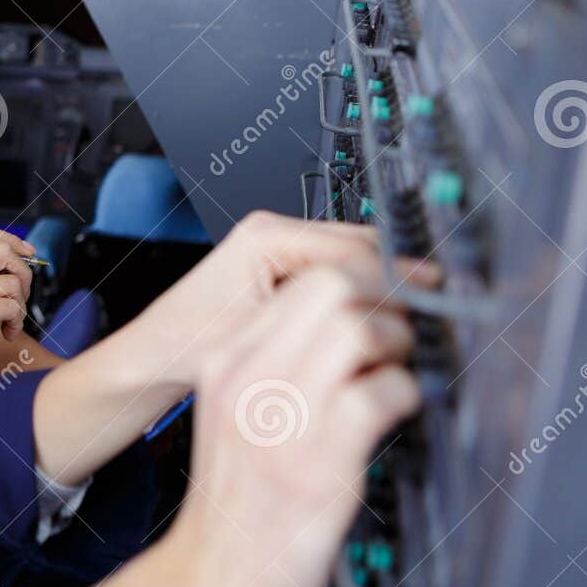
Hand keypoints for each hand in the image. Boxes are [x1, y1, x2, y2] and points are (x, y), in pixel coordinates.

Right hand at [0, 223, 35, 393]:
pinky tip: (6, 332)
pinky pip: (12, 306)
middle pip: (1, 249)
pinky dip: (17, 322)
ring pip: (12, 281)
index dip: (10, 238)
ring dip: (20, 304)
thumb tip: (20, 254)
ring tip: (9, 319)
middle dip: (22, 270)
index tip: (26, 253)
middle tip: (20, 293)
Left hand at [135, 210, 437, 391]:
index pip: (352, 251)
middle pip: (358, 248)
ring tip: (412, 321)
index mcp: (266, 236)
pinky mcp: (280, 264)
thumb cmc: (186, 347)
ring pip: (351, 261)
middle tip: (433, 313)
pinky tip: (377, 323)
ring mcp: (277, 244)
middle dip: (394, 281)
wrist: (153, 356)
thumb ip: (318, 324)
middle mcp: (272, 229)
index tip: (430, 304)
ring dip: (379, 289)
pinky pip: (334, 274)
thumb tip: (377, 322)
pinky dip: (357, 295)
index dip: (395, 281)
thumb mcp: (258, 341)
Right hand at [164, 258, 423, 586]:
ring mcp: (281, 419)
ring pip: (358, 329)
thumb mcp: (235, 416)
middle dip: (382, 301)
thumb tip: (349, 323)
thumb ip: (277, 367)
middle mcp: (248, 380)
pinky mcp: (318, 462)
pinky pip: (381, 393)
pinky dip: (404, 396)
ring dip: (396, 344)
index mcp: (225, 363)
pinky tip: (394, 416)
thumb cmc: (235, 504)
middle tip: (395, 336)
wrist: (210, 581)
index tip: (386, 301)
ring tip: (393, 373)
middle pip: (333, 287)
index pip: (304, 279)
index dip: (362, 280)